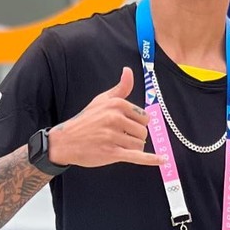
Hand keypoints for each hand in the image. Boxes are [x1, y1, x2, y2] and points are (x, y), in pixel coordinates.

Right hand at [47, 67, 163, 168]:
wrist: (66, 140)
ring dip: (131, 148)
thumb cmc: (86, 120)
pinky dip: (151, 159)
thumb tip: (128, 70)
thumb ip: (120, 87)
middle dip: (134, 136)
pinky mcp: (112, 153)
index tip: (124, 126)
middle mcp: (116, 118)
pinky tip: (163, 160)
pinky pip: (137, 156)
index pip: (144, 117)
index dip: (136, 123)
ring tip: (115, 144)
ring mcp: (114, 136)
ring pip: (139, 145)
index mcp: (117, 104)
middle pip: (143, 131)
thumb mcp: (102, 99)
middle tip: (118, 136)